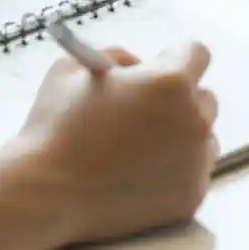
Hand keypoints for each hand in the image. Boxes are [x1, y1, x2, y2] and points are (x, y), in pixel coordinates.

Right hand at [11, 41, 219, 244]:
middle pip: (203, 98)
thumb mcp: (74, 68)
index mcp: (171, 82)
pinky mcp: (192, 196)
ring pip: (202, 137)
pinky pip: (194, 172)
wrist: (45, 195)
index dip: (173, 57)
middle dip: (179, 99)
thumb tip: (137, 66)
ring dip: (180, 136)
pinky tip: (140, 174)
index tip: (156, 69)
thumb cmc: (55, 127)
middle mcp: (194, 120)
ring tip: (138, 148)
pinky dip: (174, 171)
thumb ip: (116, 57)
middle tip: (144, 111)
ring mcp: (196, 162)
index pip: (196, 53)